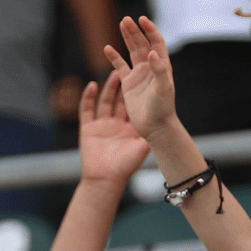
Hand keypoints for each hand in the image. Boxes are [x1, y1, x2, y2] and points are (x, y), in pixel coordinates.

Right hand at [79, 70, 151, 184]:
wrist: (105, 181)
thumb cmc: (125, 167)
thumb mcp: (142, 148)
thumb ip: (150, 133)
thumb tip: (164, 121)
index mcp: (130, 128)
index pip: (135, 105)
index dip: (139, 92)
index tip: (145, 78)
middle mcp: (116, 125)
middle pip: (120, 100)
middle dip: (124, 85)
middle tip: (130, 69)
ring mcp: (102, 126)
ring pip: (105, 101)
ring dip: (109, 87)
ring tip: (115, 72)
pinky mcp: (88, 128)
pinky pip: (87, 109)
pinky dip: (88, 97)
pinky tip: (91, 85)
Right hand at [104, 16, 178, 142]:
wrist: (156, 127)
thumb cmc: (163, 109)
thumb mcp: (163, 89)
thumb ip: (159, 70)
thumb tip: (151, 53)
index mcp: (162, 66)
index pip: (156, 43)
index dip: (150, 30)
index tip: (142, 20)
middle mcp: (151, 68)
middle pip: (142, 44)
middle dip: (135, 31)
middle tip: (126, 19)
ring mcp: (139, 75)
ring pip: (132, 52)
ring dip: (127, 38)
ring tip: (121, 24)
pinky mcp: (129, 84)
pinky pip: (120, 66)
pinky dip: (114, 57)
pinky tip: (107, 48)